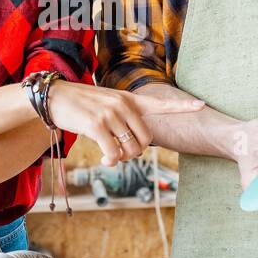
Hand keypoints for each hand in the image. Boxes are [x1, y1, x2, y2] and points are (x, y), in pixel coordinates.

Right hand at [45, 81, 204, 165]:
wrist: (55, 98)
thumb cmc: (82, 107)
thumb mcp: (106, 109)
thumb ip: (119, 129)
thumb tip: (119, 158)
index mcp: (129, 99)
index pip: (160, 103)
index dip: (182, 107)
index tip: (202, 105)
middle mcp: (123, 104)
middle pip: (146, 140)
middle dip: (135, 152)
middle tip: (120, 151)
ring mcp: (110, 114)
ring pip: (130, 149)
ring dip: (121, 158)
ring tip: (109, 153)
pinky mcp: (96, 125)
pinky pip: (113, 152)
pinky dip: (110, 160)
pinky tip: (103, 158)